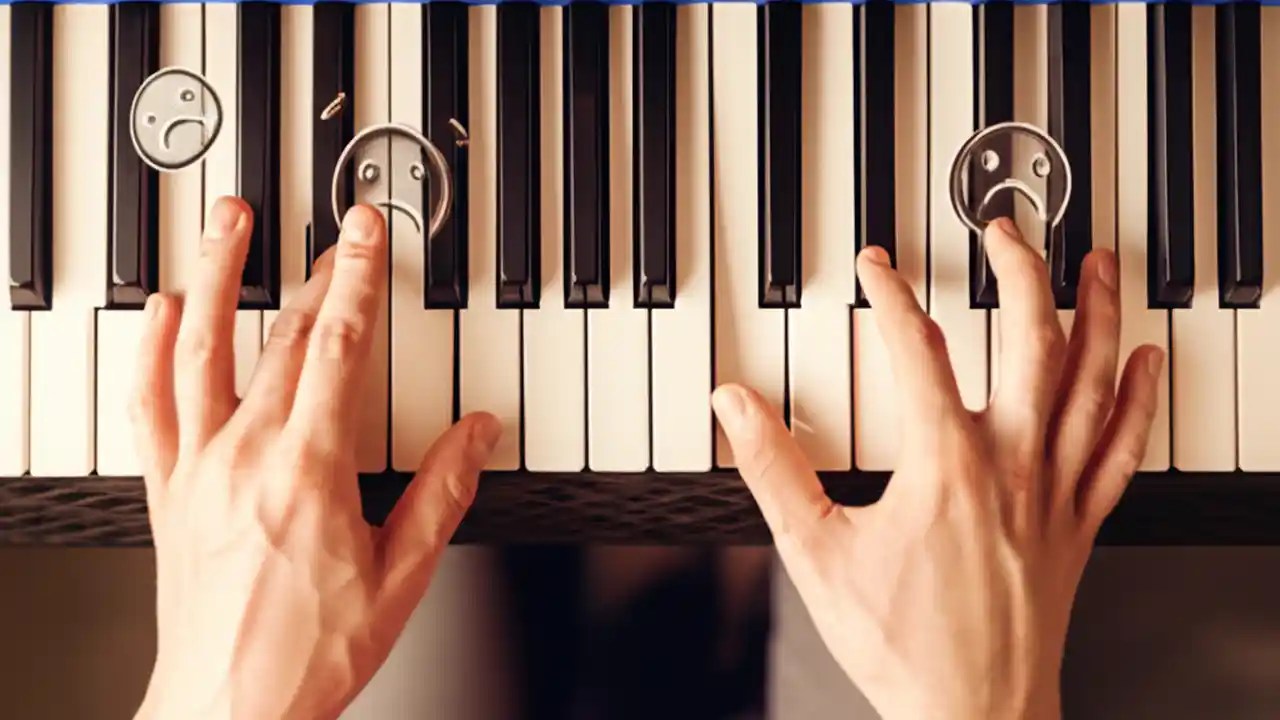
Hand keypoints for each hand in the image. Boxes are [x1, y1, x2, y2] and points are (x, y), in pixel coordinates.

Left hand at [131, 198, 500, 719]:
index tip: (366, 234)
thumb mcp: (402, 575)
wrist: (230, 708)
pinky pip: (149, 401)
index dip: (357, 280)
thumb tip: (476, 434)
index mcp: (309, 471)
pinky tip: (162, 311)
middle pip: (281, 339)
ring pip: (198, 348)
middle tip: (339, 237)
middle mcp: (245, 455)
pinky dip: (152, 346)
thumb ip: (442, 493)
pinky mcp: (166, 487)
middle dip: (315, 276)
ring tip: (230, 223)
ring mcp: (197, 467)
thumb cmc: (310, 652)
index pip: (337, 349)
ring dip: (215, 276)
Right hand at [713, 218, 1162, 719]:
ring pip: (1088, 383)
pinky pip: (1120, 450)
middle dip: (1020, 274)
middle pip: (1030, 342)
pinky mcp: (1079, 525)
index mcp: (945, 464)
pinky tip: (1143, 361)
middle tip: (1006, 234)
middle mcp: (1010, 465)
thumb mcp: (816, 554)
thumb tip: (736, 406)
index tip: (878, 267)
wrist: (972, 715)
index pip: (916, 350)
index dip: (892, 296)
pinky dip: (1136, 400)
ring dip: (1096, 315)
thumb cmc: (902, 644)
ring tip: (1098, 265)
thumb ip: (773, 471)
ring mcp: (1052, 493)